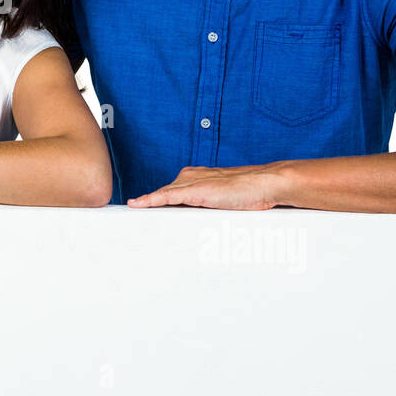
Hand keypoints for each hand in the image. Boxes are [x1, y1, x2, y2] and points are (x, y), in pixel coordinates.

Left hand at [127, 163, 289, 209]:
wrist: (265, 184)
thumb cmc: (250, 193)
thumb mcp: (225, 200)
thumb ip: (210, 205)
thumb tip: (201, 219)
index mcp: (197, 177)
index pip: (171, 191)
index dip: (156, 200)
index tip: (141, 209)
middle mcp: (190, 176)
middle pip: (163, 193)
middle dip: (148, 204)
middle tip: (132, 217)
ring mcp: (191, 182)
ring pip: (161, 194)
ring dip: (146, 204)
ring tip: (130, 215)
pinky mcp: (194, 190)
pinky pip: (165, 196)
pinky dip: (149, 200)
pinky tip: (136, 205)